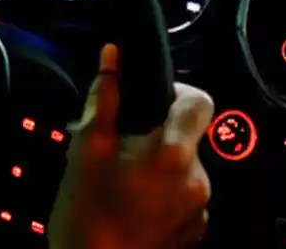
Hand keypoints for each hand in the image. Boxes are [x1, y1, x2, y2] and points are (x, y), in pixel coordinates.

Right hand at [48, 44, 213, 248]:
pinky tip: (133, 208)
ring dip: (160, 169)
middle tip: (120, 151)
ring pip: (184, 170)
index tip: (151, 103)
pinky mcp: (195, 234)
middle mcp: (198, 180)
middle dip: (157, 137)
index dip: (177, 93)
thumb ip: (105, 99)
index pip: (200, 102)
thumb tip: (113, 55)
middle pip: (188, 138)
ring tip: (122, 184)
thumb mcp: (86, 151)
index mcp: (174, 154)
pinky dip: (164, 197)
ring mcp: (200, 211)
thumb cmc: (86, 214)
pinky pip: (184, 199)